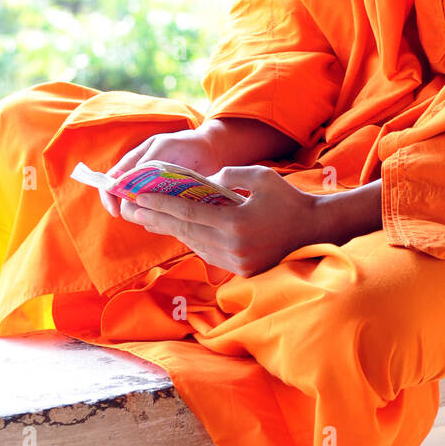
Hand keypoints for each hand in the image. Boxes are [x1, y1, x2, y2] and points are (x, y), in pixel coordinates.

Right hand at [98, 126, 218, 218]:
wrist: (213, 150)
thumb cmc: (187, 143)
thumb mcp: (165, 146)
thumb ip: (146, 161)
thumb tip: (127, 181)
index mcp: (135, 163)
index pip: (112, 182)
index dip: (109, 197)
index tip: (115, 210)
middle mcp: (142, 181)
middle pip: (126, 203)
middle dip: (132, 210)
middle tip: (147, 212)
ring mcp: (156, 194)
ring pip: (142, 213)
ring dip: (149, 217)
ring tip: (165, 215)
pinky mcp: (170, 205)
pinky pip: (159, 219)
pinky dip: (162, 222)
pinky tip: (174, 220)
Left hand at [119, 164, 324, 276]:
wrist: (315, 232)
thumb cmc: (289, 200)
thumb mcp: (261, 177)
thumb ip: (229, 176)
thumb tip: (204, 184)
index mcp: (236, 223)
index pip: (188, 213)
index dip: (160, 205)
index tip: (138, 197)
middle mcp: (232, 246)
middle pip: (184, 231)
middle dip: (155, 218)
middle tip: (129, 207)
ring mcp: (235, 261)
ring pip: (193, 243)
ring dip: (169, 230)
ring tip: (145, 218)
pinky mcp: (239, 269)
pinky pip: (207, 252)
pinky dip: (189, 239)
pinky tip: (176, 230)